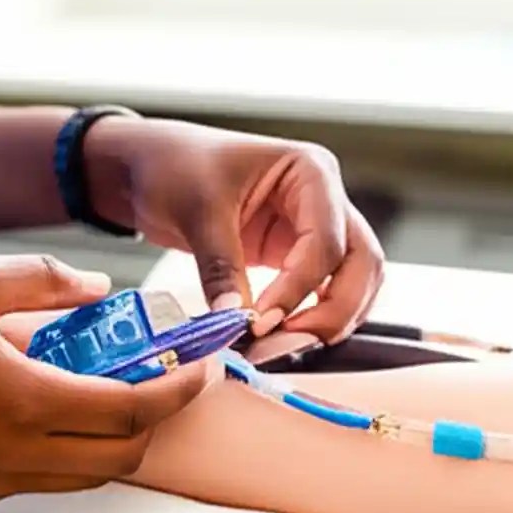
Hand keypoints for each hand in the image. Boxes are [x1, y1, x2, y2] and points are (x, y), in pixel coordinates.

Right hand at [0, 255, 209, 506]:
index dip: (179, 390)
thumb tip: (100, 291)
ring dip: (116, 437)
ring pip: (87, 475)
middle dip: (157, 418)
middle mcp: (14, 453)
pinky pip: (45, 479)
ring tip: (116, 387)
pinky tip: (60, 407)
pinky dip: (72, 451)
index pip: (132, 410)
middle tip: (168, 378)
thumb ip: (47, 280)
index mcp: (22, 399)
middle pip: (121, 455)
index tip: (203, 367)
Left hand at [84, 118, 384, 343]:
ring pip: (352, 282)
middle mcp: (324, 199)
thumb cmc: (175, 166)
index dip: (298, 287)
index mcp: (310, 170)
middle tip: (290, 342)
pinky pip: (322, 292)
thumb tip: (236, 321)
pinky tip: (282, 337)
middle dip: (335, 310)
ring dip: (331, 319)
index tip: (261, 321)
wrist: (151, 167)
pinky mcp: (295, 255)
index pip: (326, 241)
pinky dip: (312, 317)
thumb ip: (220, 266)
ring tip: (284, 346)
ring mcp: (314, 228)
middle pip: (361, 264)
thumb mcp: (196, 209)